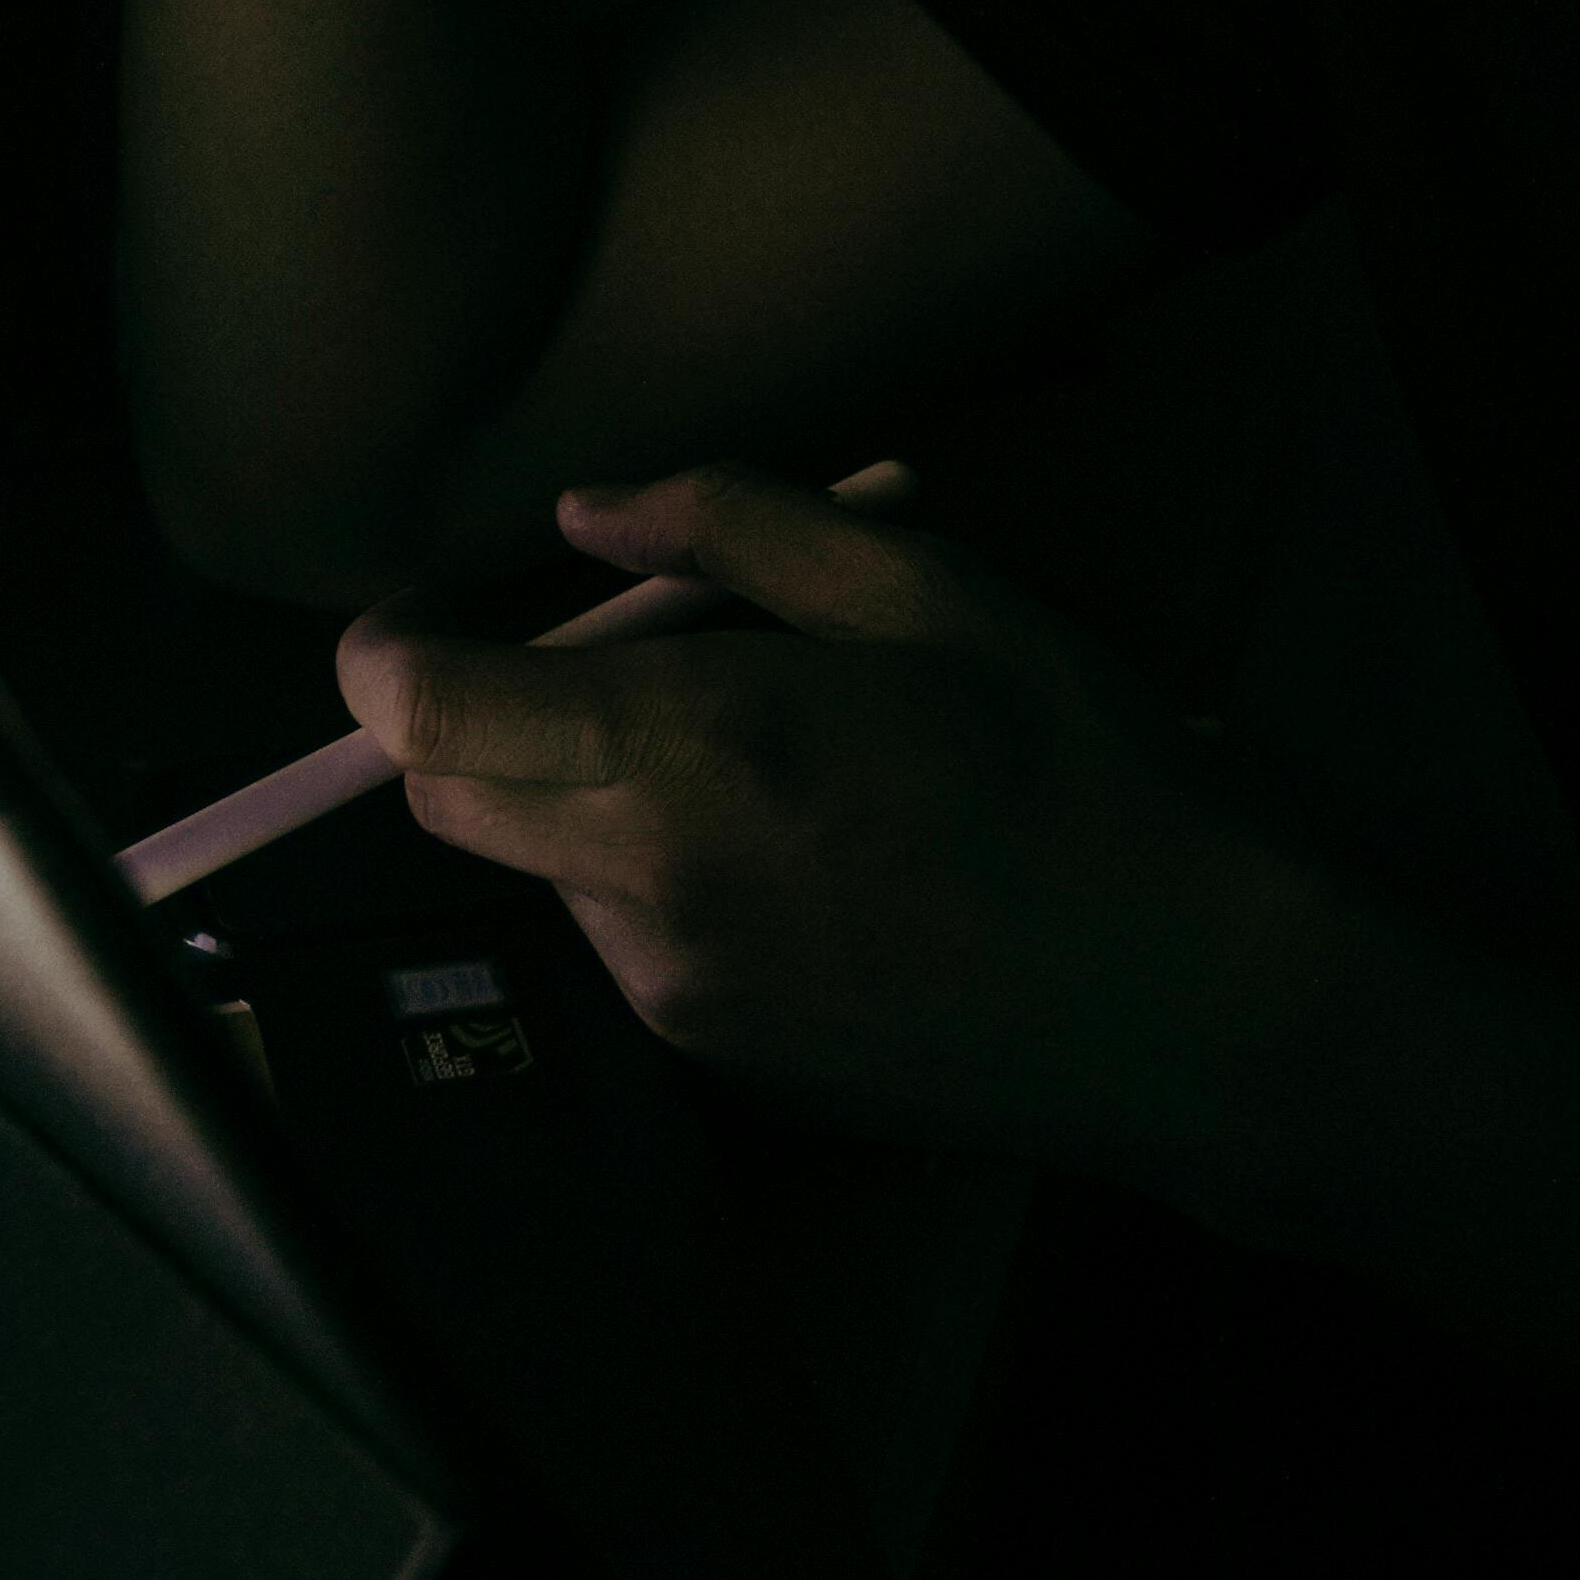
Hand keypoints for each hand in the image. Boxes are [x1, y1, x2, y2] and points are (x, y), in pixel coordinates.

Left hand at [331, 461, 1335, 1212]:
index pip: (422, 719)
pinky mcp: (722, 1065)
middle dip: (480, 726)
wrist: (1196, 1003)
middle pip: (450, 802)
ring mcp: (677, 994)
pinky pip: (631, 943)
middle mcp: (647, 888)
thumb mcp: (936, 592)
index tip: (417, 615)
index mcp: (692, 752)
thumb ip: (735, 528)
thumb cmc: (1085, 769)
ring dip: (587, 804)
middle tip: (603, 666)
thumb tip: (585, 514)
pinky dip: (664, 882)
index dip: (382, 656)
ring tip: (758, 762)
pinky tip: (808, 857)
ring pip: (545, 872)